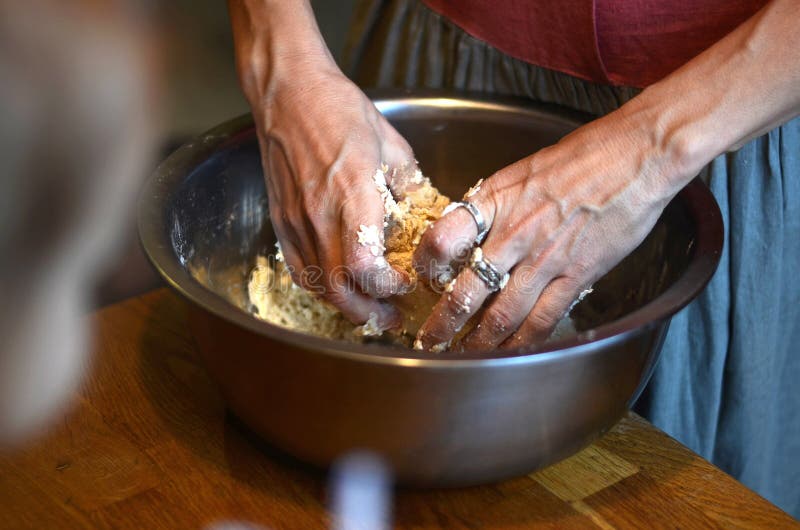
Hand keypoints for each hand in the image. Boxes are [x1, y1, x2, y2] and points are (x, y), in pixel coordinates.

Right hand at [249, 63, 419, 329]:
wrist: (288, 93)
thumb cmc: (338, 111)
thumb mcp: (391, 144)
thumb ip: (409, 185)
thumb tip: (425, 214)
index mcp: (352, 194)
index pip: (363, 265)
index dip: (386, 286)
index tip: (405, 283)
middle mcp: (320, 214)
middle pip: (339, 287)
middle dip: (369, 310)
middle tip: (391, 316)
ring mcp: (296, 220)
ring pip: (317, 284)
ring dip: (344, 304)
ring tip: (367, 309)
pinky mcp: (281, 220)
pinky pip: (298, 268)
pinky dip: (320, 287)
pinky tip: (337, 287)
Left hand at [413, 110, 676, 350]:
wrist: (636, 155)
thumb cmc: (583, 156)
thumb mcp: (522, 171)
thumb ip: (496, 204)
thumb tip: (474, 227)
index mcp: (494, 201)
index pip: (442, 238)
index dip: (426, 263)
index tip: (421, 278)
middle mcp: (512, 234)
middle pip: (466, 290)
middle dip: (443, 322)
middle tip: (429, 341)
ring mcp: (544, 259)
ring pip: (501, 314)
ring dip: (479, 342)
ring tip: (463, 357)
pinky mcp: (576, 276)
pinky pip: (543, 319)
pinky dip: (524, 342)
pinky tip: (511, 354)